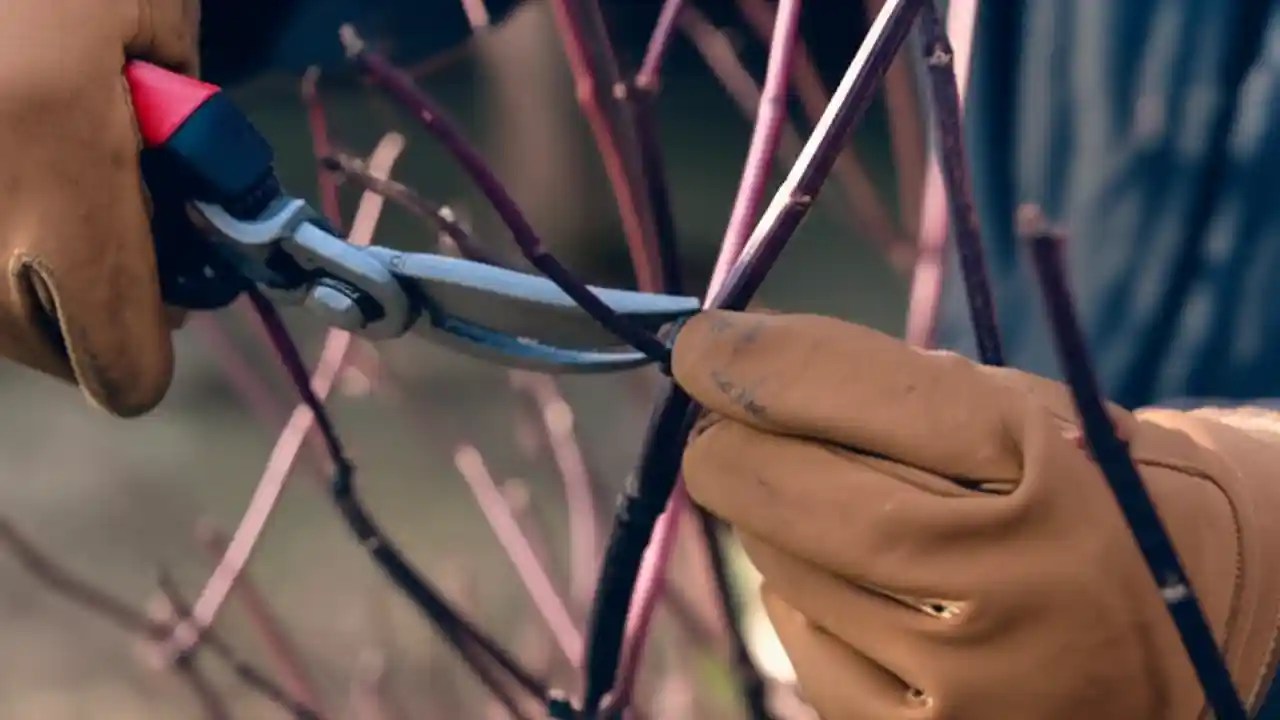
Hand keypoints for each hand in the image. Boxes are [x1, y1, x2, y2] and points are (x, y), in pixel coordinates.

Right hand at [0, 0, 197, 415]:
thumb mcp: (151, 14)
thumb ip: (187, 138)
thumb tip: (188, 215)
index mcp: (56, 171)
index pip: (120, 364)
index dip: (156, 343)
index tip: (181, 282)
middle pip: (48, 351)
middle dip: (96, 303)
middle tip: (117, 209)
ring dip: (29, 269)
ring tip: (47, 162)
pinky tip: (5, 153)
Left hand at [673, 310, 1279, 718]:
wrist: (1181, 614)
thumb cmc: (1073, 485)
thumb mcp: (1013, 408)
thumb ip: (882, 386)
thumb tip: (721, 366)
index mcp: (1041, 460)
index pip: (857, 393)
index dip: (752, 363)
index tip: (699, 347)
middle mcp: (1010, 575)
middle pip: (794, 490)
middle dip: (730, 446)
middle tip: (720, 427)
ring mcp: (966, 675)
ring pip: (784, 568)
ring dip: (769, 522)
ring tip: (813, 504)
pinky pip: (804, 646)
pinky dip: (801, 598)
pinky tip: (846, 583)